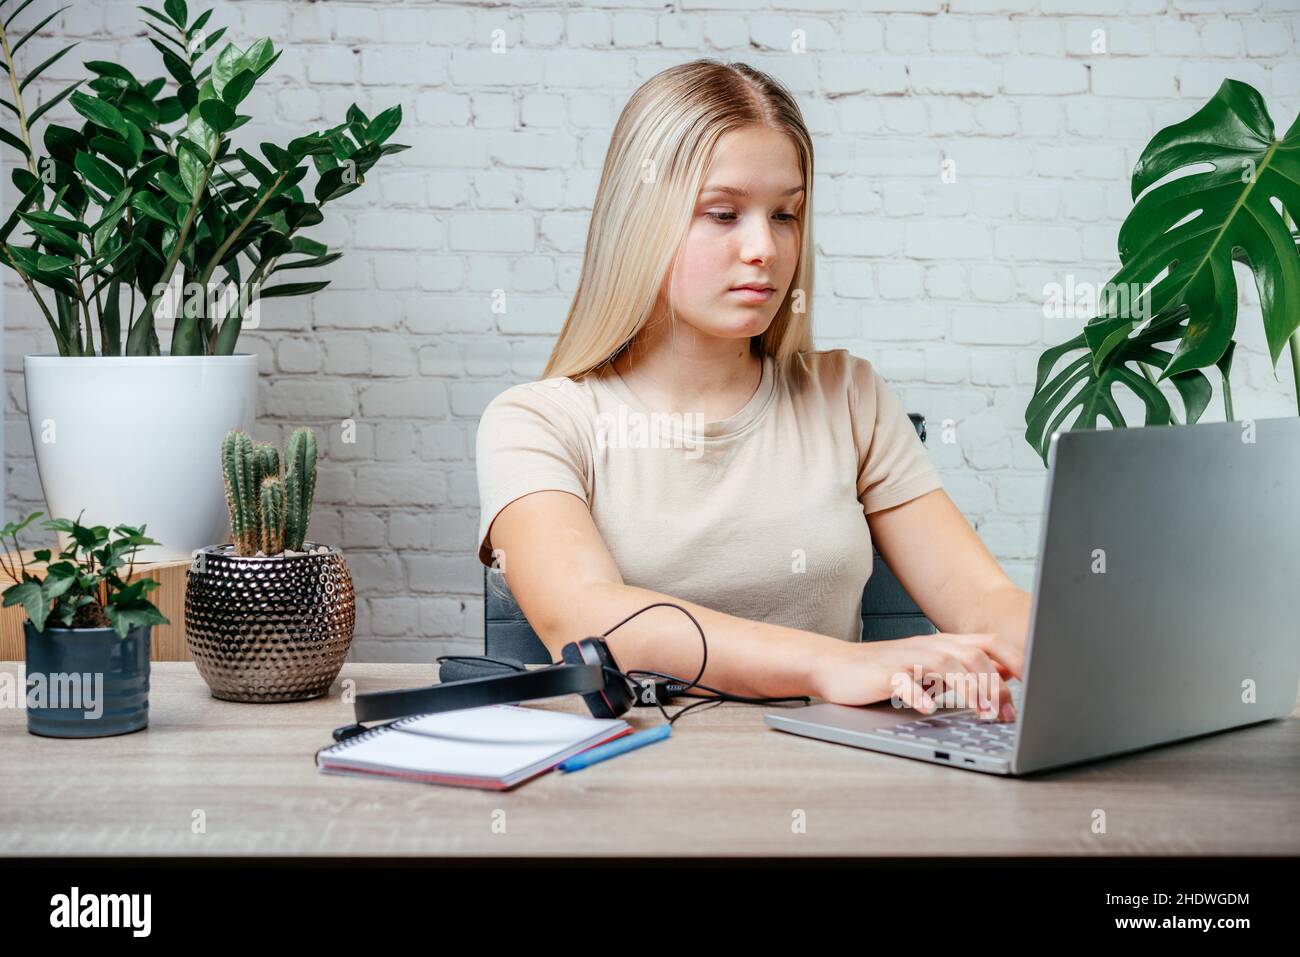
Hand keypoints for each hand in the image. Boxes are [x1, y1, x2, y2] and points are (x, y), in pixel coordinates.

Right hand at [811, 632, 1023, 720]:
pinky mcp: (883, 674)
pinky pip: (903, 681)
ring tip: (982, 713)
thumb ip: (966, 669)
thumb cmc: (887, 672)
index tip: (1041, 682)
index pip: (990, 644)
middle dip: (996, 683)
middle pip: (972, 656)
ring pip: (944, 665)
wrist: (836, 666)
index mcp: (944, 645)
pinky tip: (929, 708)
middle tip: (1009, 714)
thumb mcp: (931, 668)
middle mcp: (929, 647)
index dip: (1018, 659)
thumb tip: (1009, 674)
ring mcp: (906, 658)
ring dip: (968, 689)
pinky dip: (918, 694)